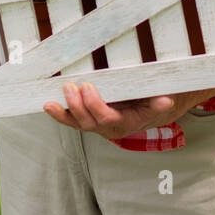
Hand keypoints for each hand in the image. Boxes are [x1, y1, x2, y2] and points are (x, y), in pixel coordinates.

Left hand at [43, 81, 214, 138]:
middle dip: (78, 105)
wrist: (157, 107)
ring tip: (52, 100)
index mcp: (127, 123)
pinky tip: (49, 105)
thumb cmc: (158, 98)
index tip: (89, 86)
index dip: (95, 105)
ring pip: (79, 123)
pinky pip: (74, 120)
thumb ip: (161, 102)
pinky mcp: (92, 119)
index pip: (107, 118)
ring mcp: (100, 125)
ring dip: (65, 112)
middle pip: (89, 122)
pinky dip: (61, 114)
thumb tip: (165, 101)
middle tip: (72, 85)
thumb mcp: (163, 98)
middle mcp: (111, 128)